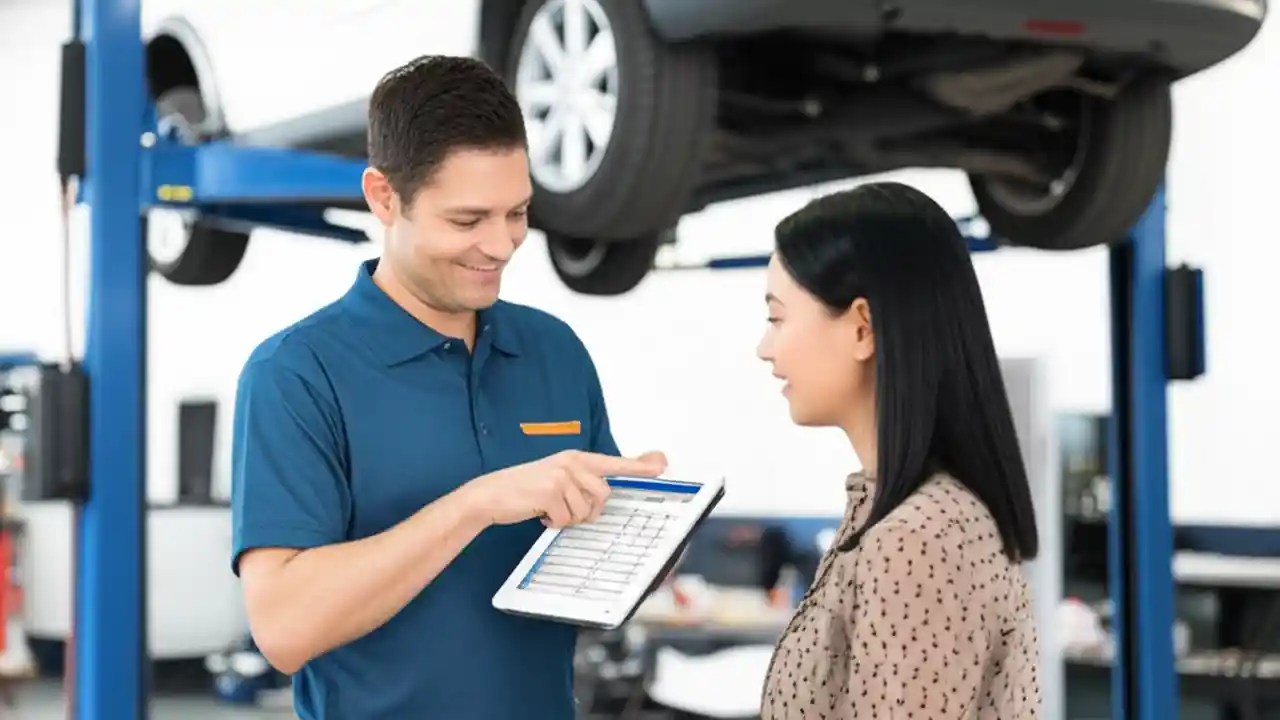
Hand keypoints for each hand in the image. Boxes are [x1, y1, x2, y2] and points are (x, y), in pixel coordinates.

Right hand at [463, 450, 667, 527]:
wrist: (491, 495)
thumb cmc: (525, 490)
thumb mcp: (556, 479)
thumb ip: (582, 483)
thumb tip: (605, 494)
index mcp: (575, 458)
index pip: (613, 462)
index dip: (638, 465)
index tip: (661, 464)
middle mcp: (571, 463)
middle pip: (602, 496)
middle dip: (587, 511)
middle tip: (565, 510)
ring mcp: (561, 476)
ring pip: (585, 511)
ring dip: (568, 518)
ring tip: (548, 509)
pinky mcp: (550, 492)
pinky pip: (566, 519)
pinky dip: (553, 523)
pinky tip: (539, 513)